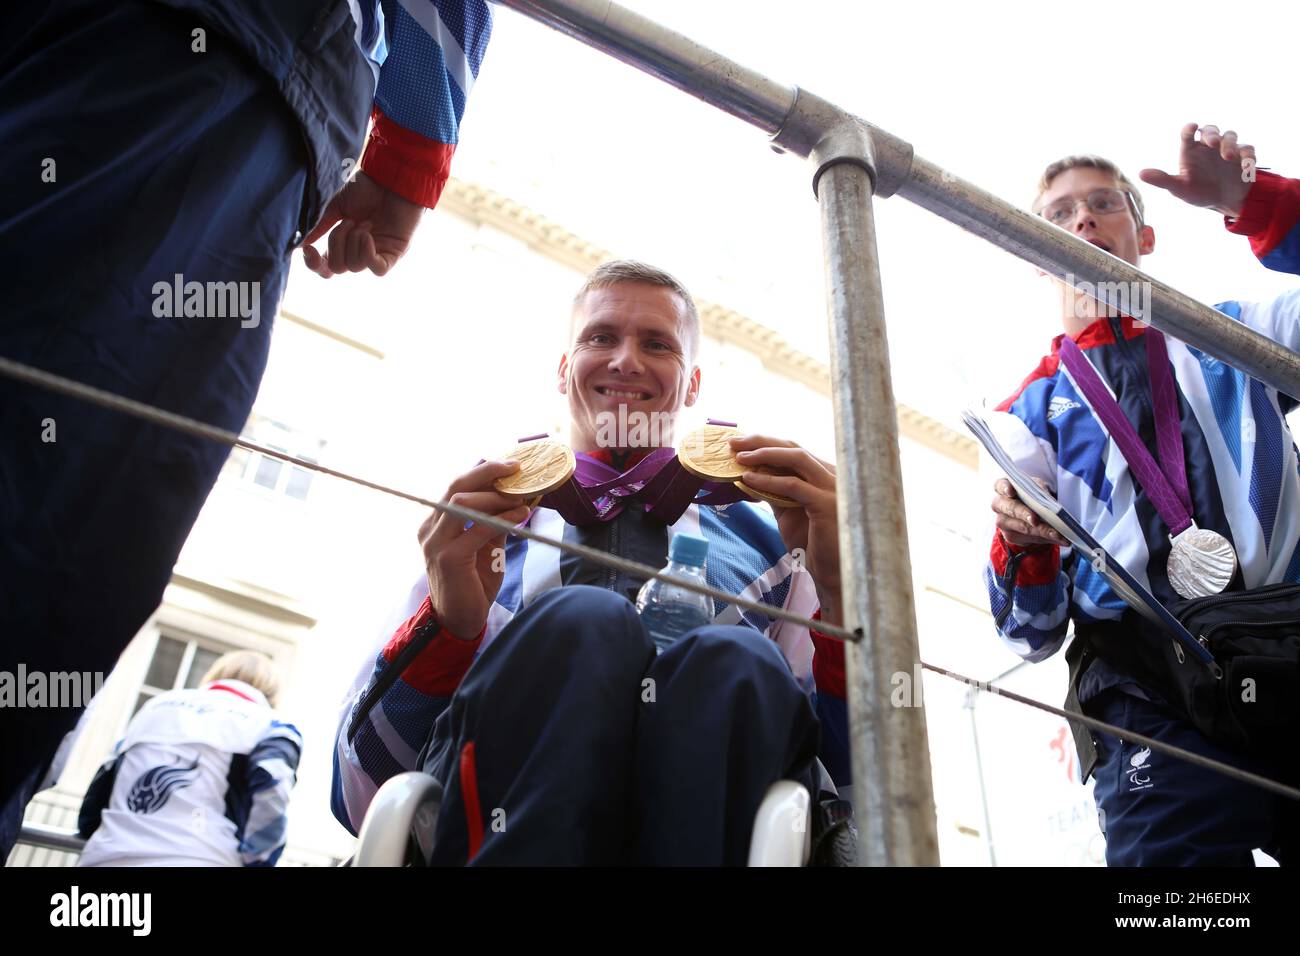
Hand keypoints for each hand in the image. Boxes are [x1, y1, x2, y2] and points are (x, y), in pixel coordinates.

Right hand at [301, 172, 422, 277]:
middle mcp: (359, 251)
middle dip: (337, 243)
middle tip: (349, 221)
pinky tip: (368, 236)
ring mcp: (377, 253)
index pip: (326, 267)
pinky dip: (369, 255)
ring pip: (355, 267)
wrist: (390, 178)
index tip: (309, 250)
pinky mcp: (394, 253)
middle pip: (338, 267)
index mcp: (344, 243)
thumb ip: (320, 227)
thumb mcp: (336, 207)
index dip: (315, 265)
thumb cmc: (365, 189)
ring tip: (365, 222)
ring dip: (354, 241)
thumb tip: (301, 244)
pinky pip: (378, 270)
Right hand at [418, 460, 529, 639]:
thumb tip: (518, 499)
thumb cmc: (472, 583)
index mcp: (436, 522)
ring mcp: (436, 543)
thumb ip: (493, 522)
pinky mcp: (449, 558)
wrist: (459, 620)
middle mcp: (430, 528)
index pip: (456, 486)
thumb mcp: (485, 547)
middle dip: (488, 473)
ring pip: (463, 502)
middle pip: (456, 486)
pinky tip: (520, 516)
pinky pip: (477, 529)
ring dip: (496, 496)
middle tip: (516, 470)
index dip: (483, 471)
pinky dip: (501, 519)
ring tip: (521, 497)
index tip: (511, 466)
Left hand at [729, 435, 842, 625]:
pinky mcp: (827, 504)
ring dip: (764, 454)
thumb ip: (776, 492)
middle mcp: (832, 475)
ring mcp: (833, 487)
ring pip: (797, 458)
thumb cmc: (814, 544)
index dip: (766, 443)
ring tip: (739, 457)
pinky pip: (793, 486)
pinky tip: (748, 480)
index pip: (793, 449)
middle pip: (794, 447)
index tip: (740, 442)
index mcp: (824, 474)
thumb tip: (751, 476)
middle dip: (761, 441)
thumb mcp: (790, 512)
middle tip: (734, 441)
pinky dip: (768, 481)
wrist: (833, 573)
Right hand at [991, 477, 1066, 549]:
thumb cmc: (1032, 495)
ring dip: (1042, 530)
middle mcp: (999, 504)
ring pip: (1022, 527)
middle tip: (1035, 520)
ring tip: (1058, 534)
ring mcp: (1003, 522)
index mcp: (1003, 487)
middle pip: (1011, 508)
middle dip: (1024, 514)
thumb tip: (1048, 499)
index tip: (1011, 492)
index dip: (1005, 488)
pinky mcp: (1011, 536)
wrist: (1030, 512)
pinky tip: (1058, 538)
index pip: (1001, 485)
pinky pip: (1029, 538)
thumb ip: (1039, 489)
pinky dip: (1045, 538)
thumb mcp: (1037, 487)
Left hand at [1139, 123, 1256, 218]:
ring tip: (1228, 157)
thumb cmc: (1197, 193)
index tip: (1191, 127)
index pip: (1188, 134)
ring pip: (1230, 135)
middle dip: (1212, 134)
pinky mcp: (1243, 156)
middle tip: (1212, 144)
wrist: (1223, 201)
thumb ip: (1162, 180)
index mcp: (1190, 151)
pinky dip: (1248, 155)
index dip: (1189, 129)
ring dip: (1230, 143)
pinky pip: (1248, 149)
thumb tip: (1140, 174)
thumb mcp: (1178, 188)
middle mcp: (1208, 147)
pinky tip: (1246, 165)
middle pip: (1211, 130)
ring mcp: (1227, 149)